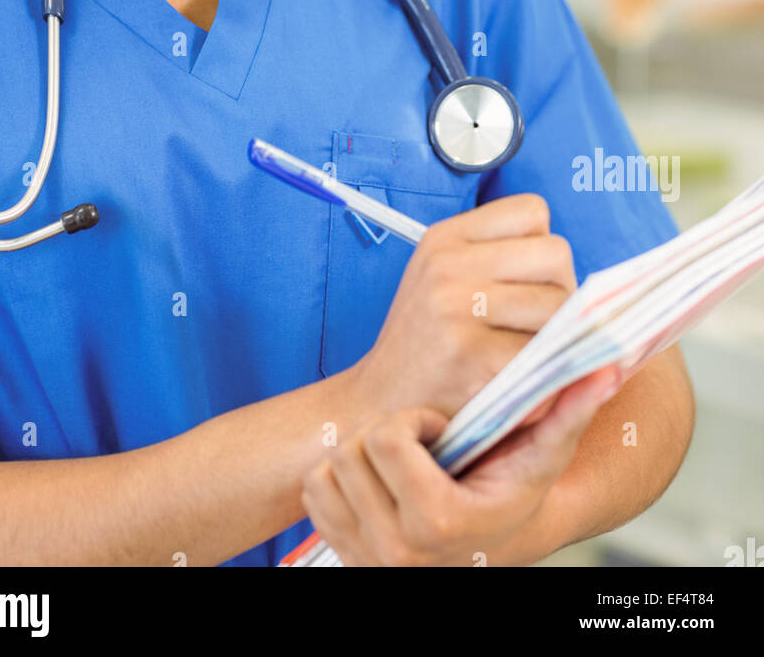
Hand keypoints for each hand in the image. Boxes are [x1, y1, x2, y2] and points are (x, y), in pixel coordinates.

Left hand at [301, 365, 622, 566]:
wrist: (478, 552)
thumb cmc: (508, 491)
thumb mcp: (538, 457)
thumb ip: (569, 411)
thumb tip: (608, 366)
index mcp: (439, 522)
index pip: (387, 439)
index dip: (415, 424)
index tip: (441, 431)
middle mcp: (395, 550)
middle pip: (351, 450)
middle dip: (388, 434)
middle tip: (420, 445)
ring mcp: (363, 555)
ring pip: (329, 465)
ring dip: (365, 453)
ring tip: (403, 464)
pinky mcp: (336, 548)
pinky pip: (314, 488)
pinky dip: (341, 476)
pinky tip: (380, 481)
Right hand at [352, 194, 575, 419]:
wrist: (380, 406)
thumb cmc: (427, 342)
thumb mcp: (442, 277)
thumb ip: (496, 255)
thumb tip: (567, 261)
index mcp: (443, 238)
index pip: (532, 211)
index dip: (539, 245)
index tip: (524, 278)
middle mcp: (448, 265)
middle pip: (556, 254)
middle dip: (559, 288)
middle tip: (534, 319)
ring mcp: (458, 309)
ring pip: (560, 305)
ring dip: (556, 334)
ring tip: (523, 349)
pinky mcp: (474, 356)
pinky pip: (546, 353)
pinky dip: (543, 372)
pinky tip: (514, 379)